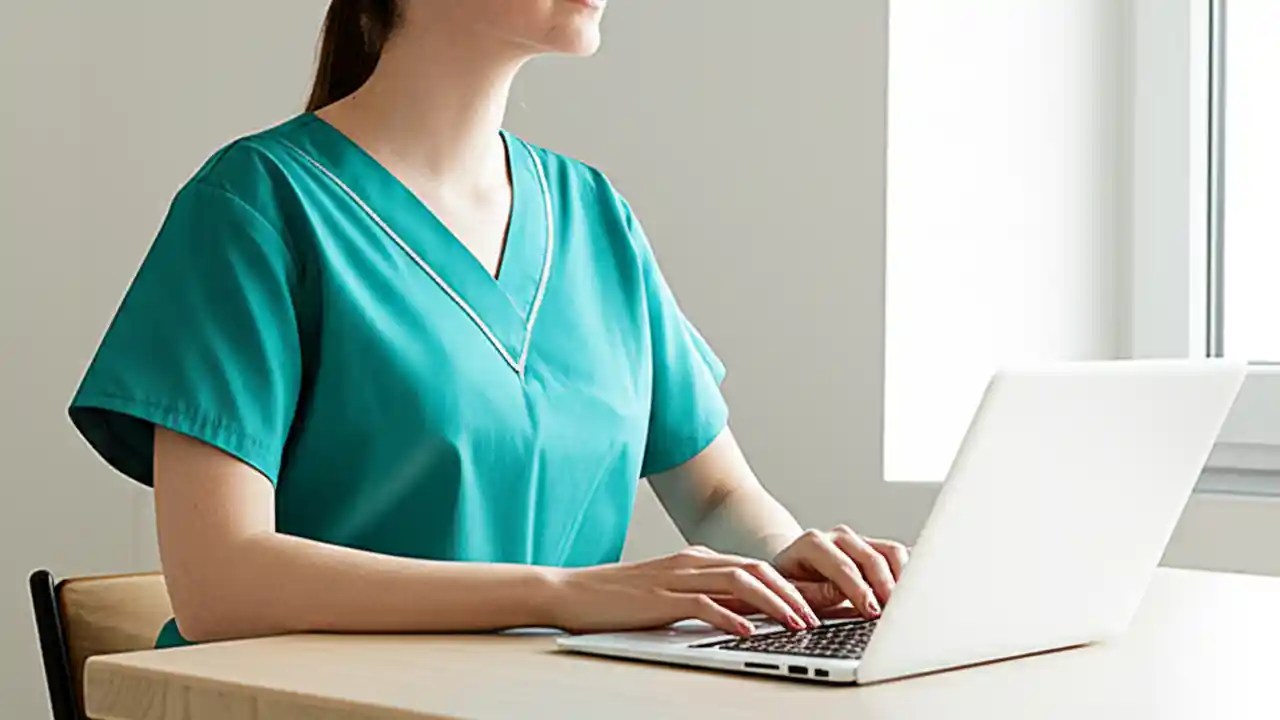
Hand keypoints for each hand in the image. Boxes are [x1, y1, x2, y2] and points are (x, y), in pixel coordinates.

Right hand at [548, 546, 821, 636]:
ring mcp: (677, 577)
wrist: (574, 592)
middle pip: (757, 569)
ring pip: (739, 582)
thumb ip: (711, 599)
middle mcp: (694, 562)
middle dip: (794, 591)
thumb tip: (752, 616)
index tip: (821, 602)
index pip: (758, 566)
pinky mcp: (660, 597)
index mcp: (700, 559)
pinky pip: (703, 604)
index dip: (793, 584)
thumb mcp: (675, 593)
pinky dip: (730, 618)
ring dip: (773, 602)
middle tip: (821, 614)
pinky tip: (748, 632)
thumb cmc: (623, 598)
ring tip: (797, 623)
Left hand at [771, 526, 909, 618]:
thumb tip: (840, 595)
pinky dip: (909, 571)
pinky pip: (898, 554)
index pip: (842, 566)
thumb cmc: (793, 583)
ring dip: (902, 578)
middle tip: (895, 613)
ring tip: (906, 604)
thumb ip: (813, 593)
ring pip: (890, 551)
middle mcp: (838, 536)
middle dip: (885, 587)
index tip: (872, 612)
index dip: (859, 590)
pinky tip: (915, 590)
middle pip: (871, 557)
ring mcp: (859, 539)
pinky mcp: (875, 546)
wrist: (795, 567)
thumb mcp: (792, 592)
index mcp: (812, 543)